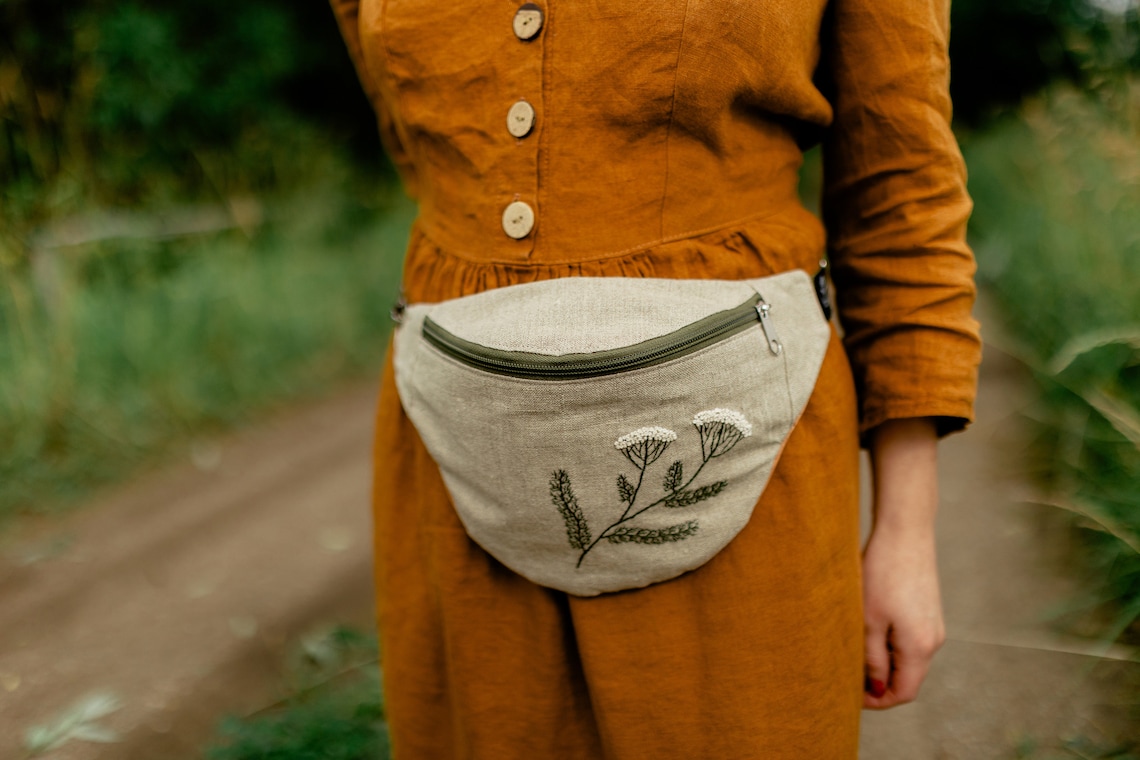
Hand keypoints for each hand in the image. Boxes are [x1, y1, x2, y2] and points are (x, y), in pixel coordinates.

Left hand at [862, 418, 944, 709]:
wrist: (905, 531)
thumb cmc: (883, 573)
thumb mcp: (869, 620)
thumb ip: (872, 658)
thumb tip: (874, 688)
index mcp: (920, 647)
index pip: (903, 692)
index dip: (877, 700)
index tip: (850, 695)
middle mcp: (934, 640)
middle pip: (907, 678)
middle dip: (878, 682)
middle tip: (846, 674)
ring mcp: (933, 624)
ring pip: (907, 658)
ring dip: (883, 662)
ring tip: (853, 650)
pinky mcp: (927, 610)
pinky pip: (909, 640)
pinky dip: (890, 644)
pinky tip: (868, 630)